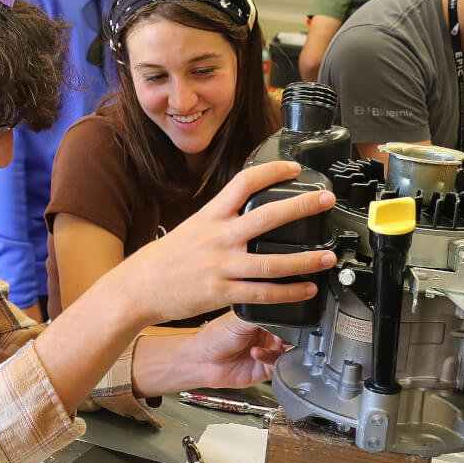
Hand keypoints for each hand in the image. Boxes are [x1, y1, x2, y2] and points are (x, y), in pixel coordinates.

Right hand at [114, 161, 336, 325]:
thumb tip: (245, 212)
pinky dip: (288, 292)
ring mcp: (221, 266)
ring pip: (272, 261)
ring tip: (328, 257)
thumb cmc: (162, 260)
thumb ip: (219, 220)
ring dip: (306, 259)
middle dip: (302, 206)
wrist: (136, 289)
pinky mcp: (221, 293)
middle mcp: (218, 237)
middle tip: (326, 201)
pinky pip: (262, 294)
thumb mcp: (190, 228)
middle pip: (267, 216)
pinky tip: (306, 290)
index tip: (295, 168)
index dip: (272, 171)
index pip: (244, 183)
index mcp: (210, 216)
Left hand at [182, 312, 289, 388]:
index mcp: (261, 317)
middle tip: (280, 333)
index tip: (288, 318)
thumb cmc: (213, 337)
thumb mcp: (239, 319)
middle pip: (290, 332)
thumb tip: (280, 307)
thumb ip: (262, 314)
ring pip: (288, 349)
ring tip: (270, 343)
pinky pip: (278, 363)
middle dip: (287, 333)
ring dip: (279, 346)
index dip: (288, 317)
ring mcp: (268, 350)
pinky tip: (256, 354)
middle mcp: (266, 333)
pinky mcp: (267, 367)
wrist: (204, 362)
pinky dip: (269, 358)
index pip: (283, 314)